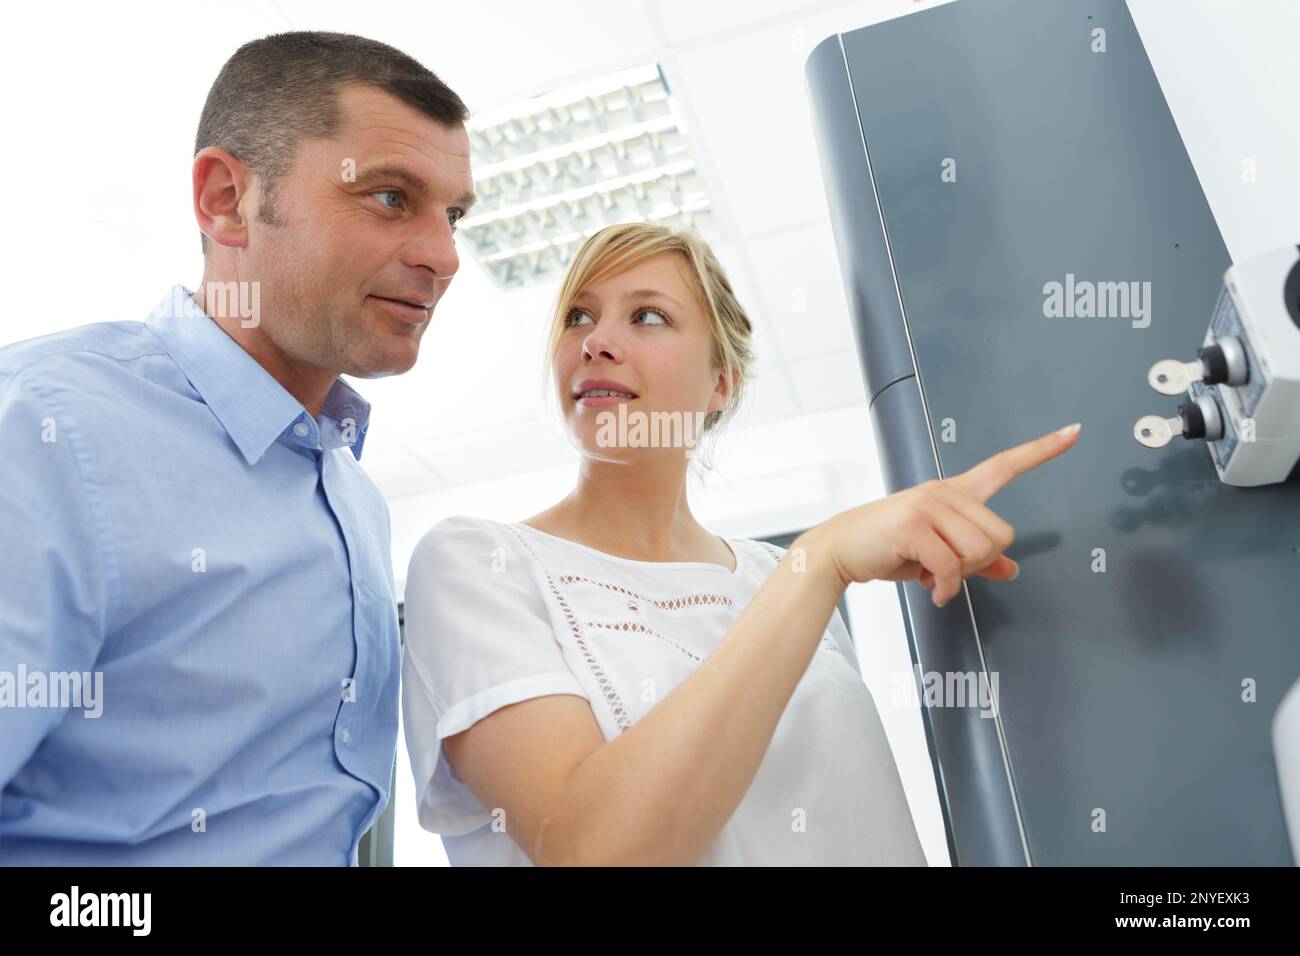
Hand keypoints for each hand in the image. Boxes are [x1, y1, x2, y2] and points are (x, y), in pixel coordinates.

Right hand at [800, 423, 1081, 606]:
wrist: (839, 550)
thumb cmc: (886, 548)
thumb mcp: (935, 552)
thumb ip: (975, 558)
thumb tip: (1010, 570)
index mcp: (953, 491)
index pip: (1005, 465)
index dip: (1042, 450)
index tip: (1073, 432)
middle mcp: (944, 492)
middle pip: (1000, 535)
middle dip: (976, 564)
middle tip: (944, 569)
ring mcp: (928, 505)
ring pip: (980, 552)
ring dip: (958, 576)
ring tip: (930, 574)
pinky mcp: (913, 525)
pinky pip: (951, 567)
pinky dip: (943, 588)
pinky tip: (929, 589)